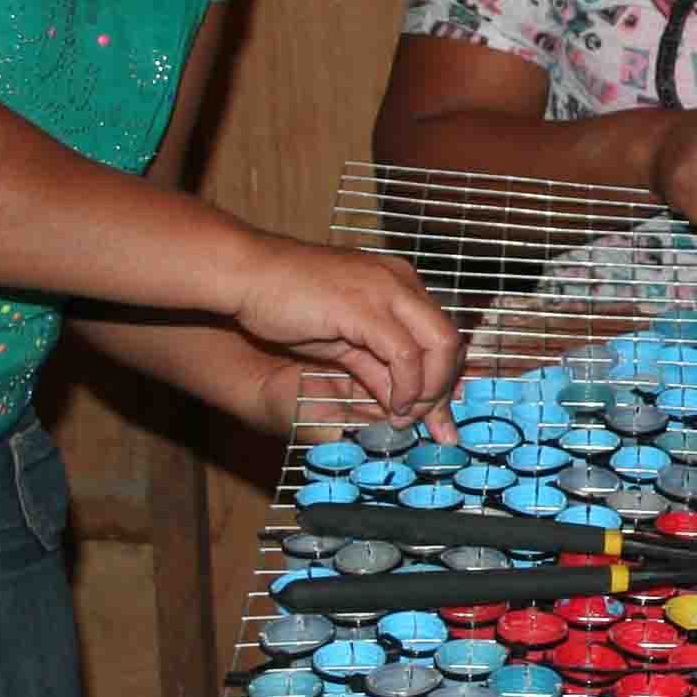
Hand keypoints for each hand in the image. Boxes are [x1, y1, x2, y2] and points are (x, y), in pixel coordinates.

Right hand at [226, 237, 463, 422]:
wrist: (247, 274)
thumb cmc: (287, 300)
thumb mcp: (343, 339)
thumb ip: (378, 366)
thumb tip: (404, 402)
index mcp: (399, 283)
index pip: (441, 333)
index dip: (443, 378)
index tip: (437, 414)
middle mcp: (401, 282)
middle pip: (450, 340)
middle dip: (444, 388)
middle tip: (430, 422)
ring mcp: (387, 290)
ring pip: (439, 345)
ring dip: (428, 392)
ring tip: (406, 418)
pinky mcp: (366, 307)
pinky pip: (405, 355)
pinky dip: (407, 387)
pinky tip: (393, 407)